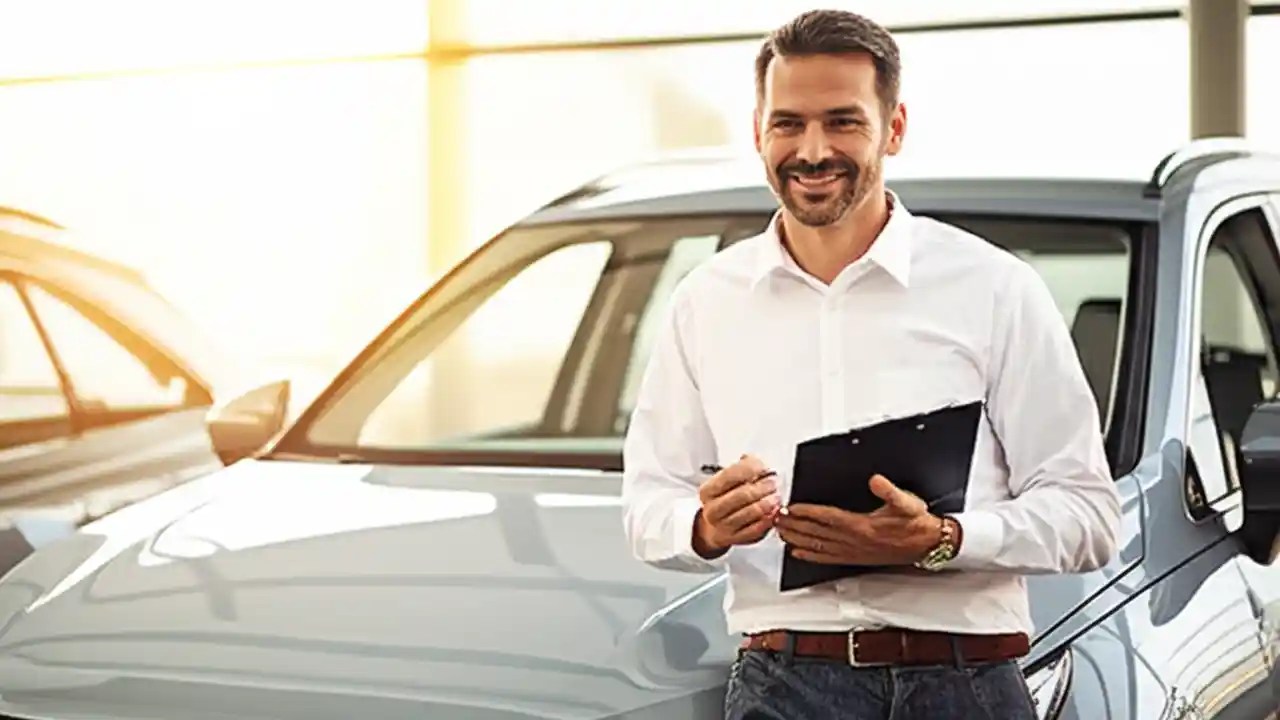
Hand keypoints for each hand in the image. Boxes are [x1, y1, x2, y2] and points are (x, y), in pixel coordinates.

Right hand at [692, 455, 780, 558]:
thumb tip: (757, 462)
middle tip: (774, 482)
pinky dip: (769, 518)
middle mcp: (712, 509)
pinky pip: (757, 528)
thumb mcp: (727, 480)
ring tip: (776, 496)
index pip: (732, 475)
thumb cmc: (725, 499)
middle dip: (764, 486)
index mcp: (708, 491)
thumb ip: (742, 467)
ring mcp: (723, 526)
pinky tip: (773, 511)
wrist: (715, 525)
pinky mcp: (736, 538)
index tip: (764, 467)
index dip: (753, 469)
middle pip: (744, 494)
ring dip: (769, 502)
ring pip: (752, 512)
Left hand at [774, 474, 942, 565]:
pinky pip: (827, 558)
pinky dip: (811, 555)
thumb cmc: (916, 522)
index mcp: (863, 526)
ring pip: (818, 546)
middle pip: (817, 532)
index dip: (807, 512)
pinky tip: (799, 553)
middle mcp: (854, 541)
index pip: (828, 517)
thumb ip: (890, 491)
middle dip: (794, 525)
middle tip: (776, 518)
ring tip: (780, 533)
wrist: (928, 544)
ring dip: (797, 539)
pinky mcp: (855, 558)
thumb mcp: (907, 501)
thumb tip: (876, 481)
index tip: (791, 507)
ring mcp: (853, 552)